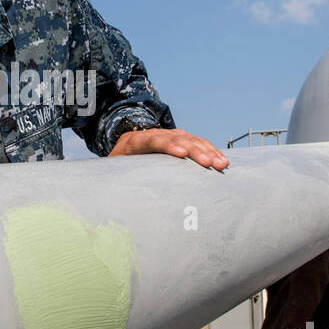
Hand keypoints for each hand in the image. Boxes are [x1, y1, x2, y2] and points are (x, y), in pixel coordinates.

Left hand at [109, 127, 228, 170]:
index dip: (168, 146)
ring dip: (208, 151)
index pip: (153, 140)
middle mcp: (156, 134)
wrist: (126, 142)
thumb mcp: (112, 167)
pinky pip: (198, 142)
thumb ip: (111, 176)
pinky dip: (211, 151)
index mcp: (136, 141)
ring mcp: (171, 134)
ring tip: (221, 164)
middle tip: (208, 163)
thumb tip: (107, 194)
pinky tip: (222, 161)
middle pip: (178, 139)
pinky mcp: (181, 138)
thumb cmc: (119, 161)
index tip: (181, 154)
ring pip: (191, 140)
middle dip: (194, 151)